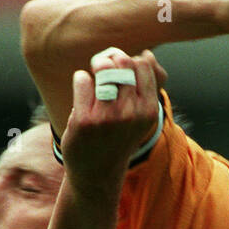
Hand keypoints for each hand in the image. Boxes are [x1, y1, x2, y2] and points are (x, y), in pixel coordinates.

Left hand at [60, 47, 166, 193]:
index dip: (129, 60)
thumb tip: (147, 54)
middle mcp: (131, 113)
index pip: (142, 64)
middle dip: (111, 58)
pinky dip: (81, 81)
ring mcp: (108, 117)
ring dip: (96, 66)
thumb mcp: (140, 116)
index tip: (120, 70)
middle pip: (123, 61)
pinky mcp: (85, 119)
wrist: (97, 174)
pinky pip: (82, 79)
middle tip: (103, 68)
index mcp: (148, 111)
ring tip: (94, 76)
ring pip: (103, 67)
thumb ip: (145, 87)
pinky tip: (83, 95)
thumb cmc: (118, 138)